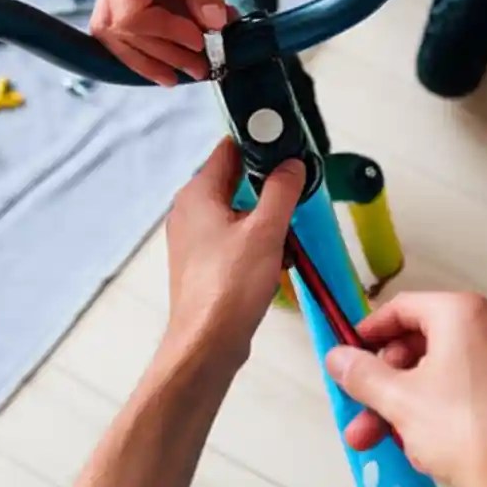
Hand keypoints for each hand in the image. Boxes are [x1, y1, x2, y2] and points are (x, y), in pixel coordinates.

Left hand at [164, 138, 305, 366]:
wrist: (207, 344)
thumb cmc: (231, 285)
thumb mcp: (266, 230)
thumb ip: (281, 190)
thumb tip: (292, 163)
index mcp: (198, 193)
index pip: (230, 149)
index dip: (260, 142)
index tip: (290, 145)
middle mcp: (189, 210)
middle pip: (235, 181)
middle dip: (269, 188)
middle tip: (298, 194)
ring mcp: (192, 239)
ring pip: (237, 214)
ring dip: (266, 221)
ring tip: (288, 238)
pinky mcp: (201, 264)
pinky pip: (233, 240)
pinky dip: (256, 243)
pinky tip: (276, 262)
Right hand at [326, 292, 486, 486]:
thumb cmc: (466, 431)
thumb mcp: (400, 400)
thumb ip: (362, 374)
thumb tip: (337, 357)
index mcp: (464, 311)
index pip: (402, 308)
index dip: (368, 334)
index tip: (348, 358)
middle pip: (419, 343)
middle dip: (383, 384)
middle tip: (360, 412)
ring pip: (439, 371)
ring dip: (404, 403)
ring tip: (382, 439)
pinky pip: (463, 385)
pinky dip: (437, 407)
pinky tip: (421, 445)